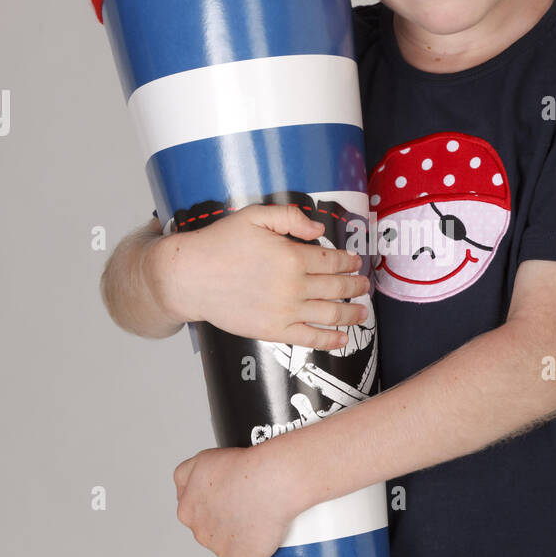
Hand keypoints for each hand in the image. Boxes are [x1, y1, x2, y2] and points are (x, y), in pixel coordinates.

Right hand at [153, 203, 370, 346]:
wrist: (190, 277)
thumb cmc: (219, 244)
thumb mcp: (254, 216)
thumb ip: (290, 217)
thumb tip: (318, 228)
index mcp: (293, 257)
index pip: (332, 260)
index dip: (348, 261)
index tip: (355, 262)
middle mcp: (295, 286)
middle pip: (337, 288)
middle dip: (356, 286)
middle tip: (364, 285)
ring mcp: (286, 311)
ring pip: (331, 314)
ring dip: (352, 313)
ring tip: (363, 312)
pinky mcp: (274, 330)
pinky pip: (310, 338)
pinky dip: (330, 340)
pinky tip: (342, 339)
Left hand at [173, 443, 301, 556]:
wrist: (271, 482)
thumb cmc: (245, 467)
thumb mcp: (203, 458)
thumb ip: (186, 474)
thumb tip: (185, 490)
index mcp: (187, 509)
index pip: (194, 513)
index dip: (212, 504)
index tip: (228, 498)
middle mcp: (200, 531)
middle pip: (209, 531)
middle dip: (224, 522)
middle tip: (246, 506)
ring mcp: (220, 549)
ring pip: (226, 549)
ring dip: (238, 540)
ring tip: (259, 521)